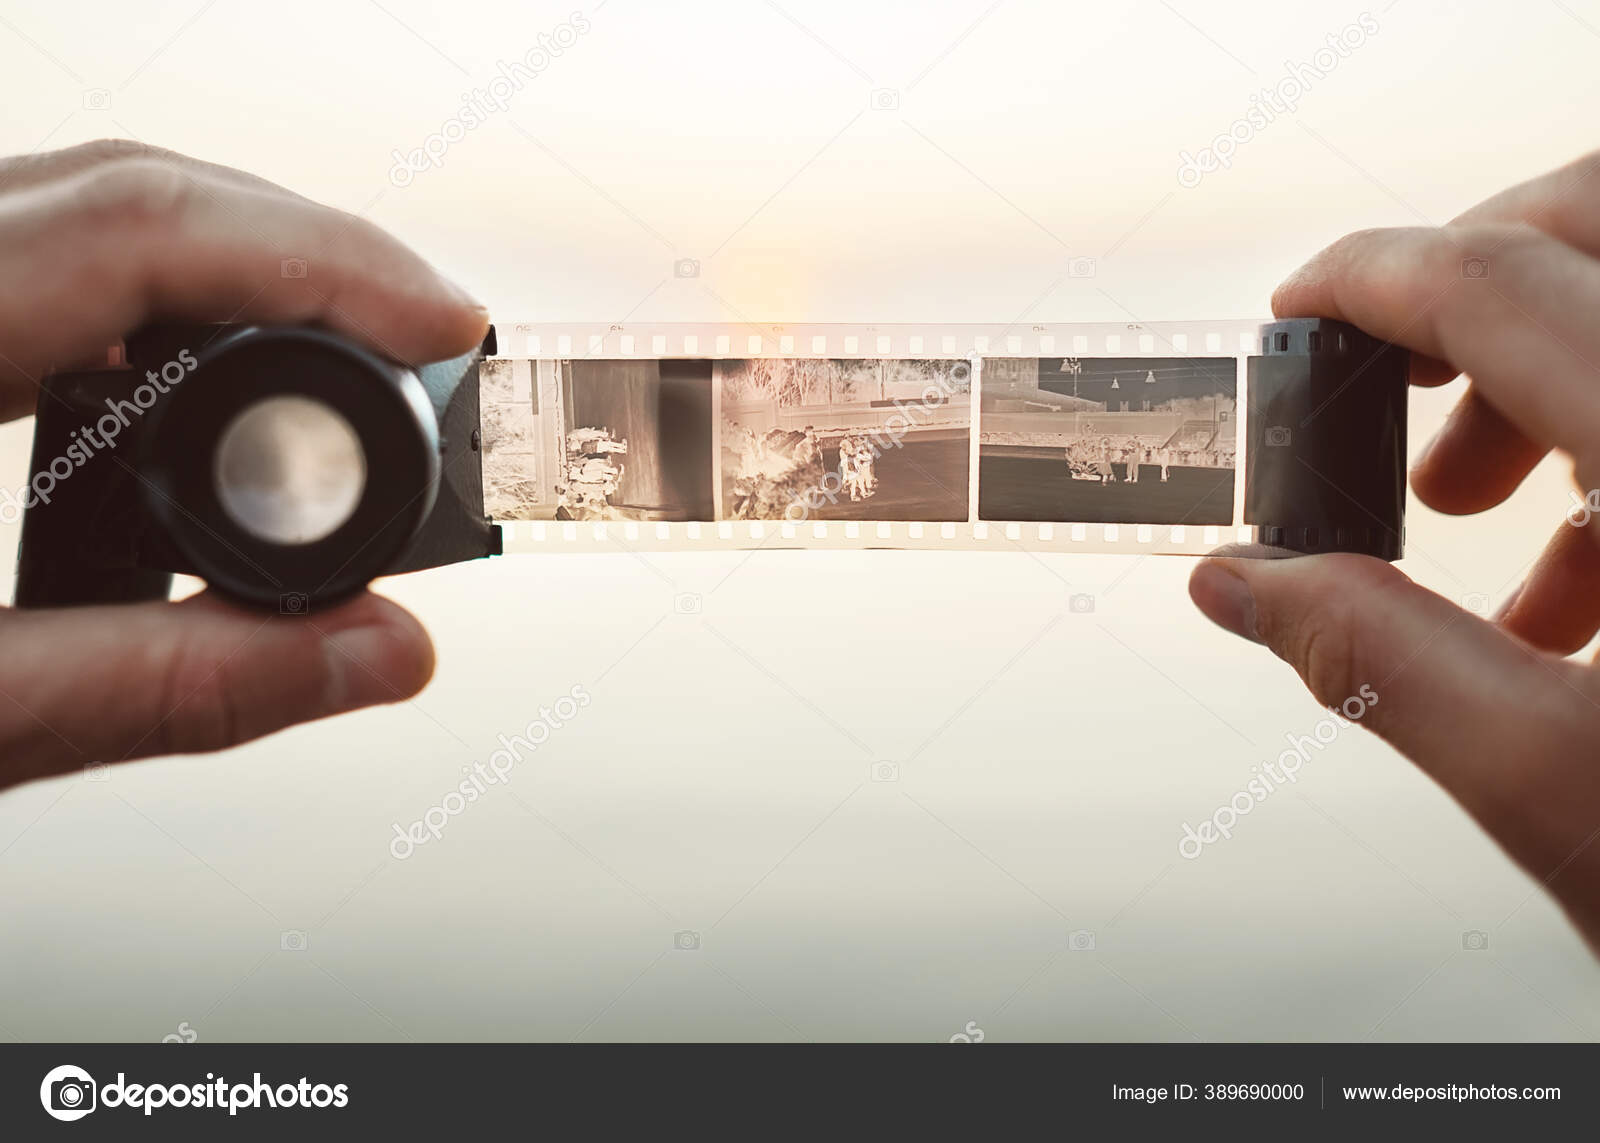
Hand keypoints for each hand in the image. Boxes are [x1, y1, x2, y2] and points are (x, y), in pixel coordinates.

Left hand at [0, 139, 488, 790]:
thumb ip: (167, 687)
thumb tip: (377, 655)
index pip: (136, 228)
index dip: (325, 261)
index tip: (443, 323)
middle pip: (123, 189)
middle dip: (308, 254)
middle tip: (422, 343)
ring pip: (80, 208)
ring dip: (236, 272)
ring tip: (343, 358)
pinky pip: (32, 256)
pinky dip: (151, 303)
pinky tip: (201, 378)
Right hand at [1189, 150, 1599, 952]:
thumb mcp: (1558, 787)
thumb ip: (1374, 661)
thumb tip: (1248, 585)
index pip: (1498, 285)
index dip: (1368, 280)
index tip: (1303, 313)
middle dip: (1480, 269)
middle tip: (1402, 368)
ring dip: (1548, 368)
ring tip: (1481, 505)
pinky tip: (1586, 575)